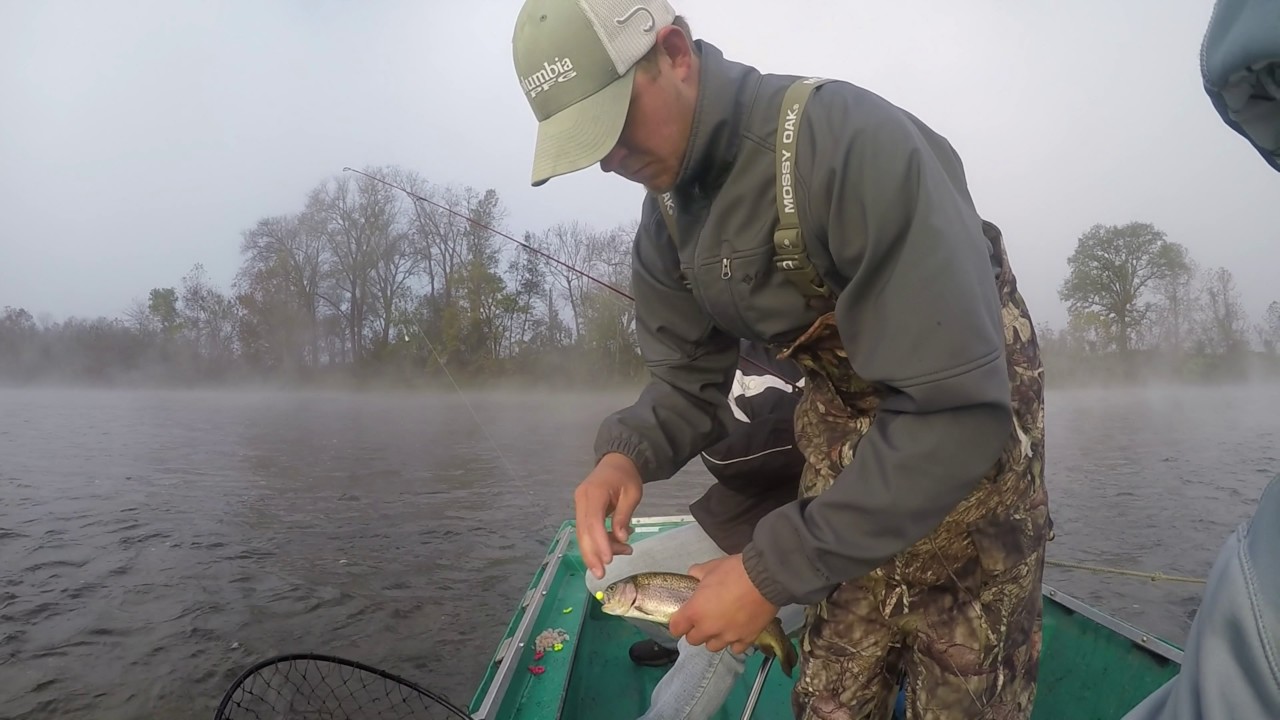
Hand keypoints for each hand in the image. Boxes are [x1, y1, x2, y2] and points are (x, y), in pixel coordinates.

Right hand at [574, 453, 643, 579]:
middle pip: (583, 532)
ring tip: (621, 554)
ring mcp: (580, 505)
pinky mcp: (583, 511)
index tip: (608, 559)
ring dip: (597, 550)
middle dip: (591, 555)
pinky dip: (599, 542)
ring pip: (583, 535)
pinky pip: (587, 531)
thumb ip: (623, 516)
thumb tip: (621, 538)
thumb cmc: (626, 476)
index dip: (599, 542)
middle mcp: (582, 500)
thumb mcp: (632, 493)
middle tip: (601, 574)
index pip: (593, 522)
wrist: (617, 461)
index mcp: (594, 493)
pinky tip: (615, 547)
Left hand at [668, 554, 778, 654]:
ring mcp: (728, 636)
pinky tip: (737, 630)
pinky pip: (735, 648)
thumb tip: (694, 576)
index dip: (678, 623)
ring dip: (714, 637)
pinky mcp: (746, 639)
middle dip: (696, 630)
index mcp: (695, 611)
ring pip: (713, 646)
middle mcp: (709, 628)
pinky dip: (734, 641)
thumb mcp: (710, 567)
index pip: (676, 628)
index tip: (683, 618)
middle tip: (703, 618)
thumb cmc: (734, 571)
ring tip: (721, 625)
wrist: (765, 578)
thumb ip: (697, 574)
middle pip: (693, 640)